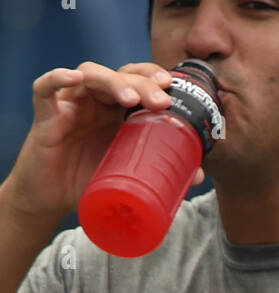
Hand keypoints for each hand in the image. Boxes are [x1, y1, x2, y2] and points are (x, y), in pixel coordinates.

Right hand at [4, 61, 204, 223]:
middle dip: (142, 83)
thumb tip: (200, 175)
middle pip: (118, 76)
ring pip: (90, 75)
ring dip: (112, 81)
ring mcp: (70, 104)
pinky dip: (57, 78)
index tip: (172, 87)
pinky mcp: (46, 114)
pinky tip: (73, 79)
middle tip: (161, 99)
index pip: (135, 81)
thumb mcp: (128, 177)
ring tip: (131, 98)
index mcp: (116, 110)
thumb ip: (159, 172)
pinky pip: (45, 88)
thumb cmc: (90, 181)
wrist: (52, 199)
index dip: (152, 78)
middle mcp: (95, 100)